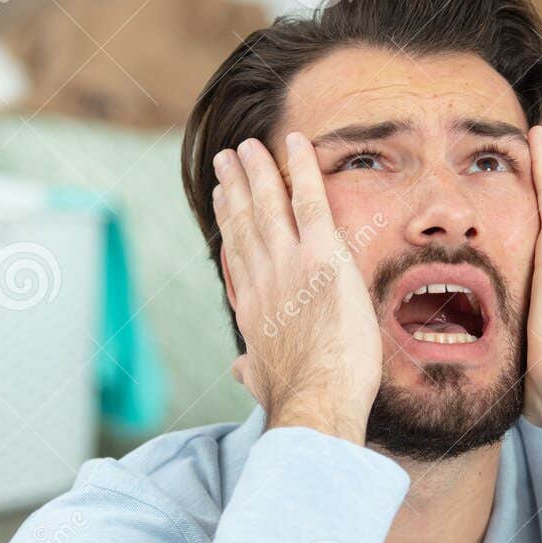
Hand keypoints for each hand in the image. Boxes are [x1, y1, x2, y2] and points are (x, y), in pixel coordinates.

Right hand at [212, 132, 380, 444]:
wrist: (315, 401)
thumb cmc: (296, 397)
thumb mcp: (262, 380)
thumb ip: (251, 367)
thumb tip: (239, 370)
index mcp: (252, 307)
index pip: (237, 254)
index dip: (227, 222)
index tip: (221, 199)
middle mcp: (262, 278)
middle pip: (244, 221)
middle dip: (234, 186)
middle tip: (226, 159)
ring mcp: (288, 263)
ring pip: (268, 204)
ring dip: (257, 171)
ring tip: (248, 146)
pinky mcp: (320, 256)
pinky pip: (309, 200)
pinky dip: (301, 168)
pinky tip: (296, 141)